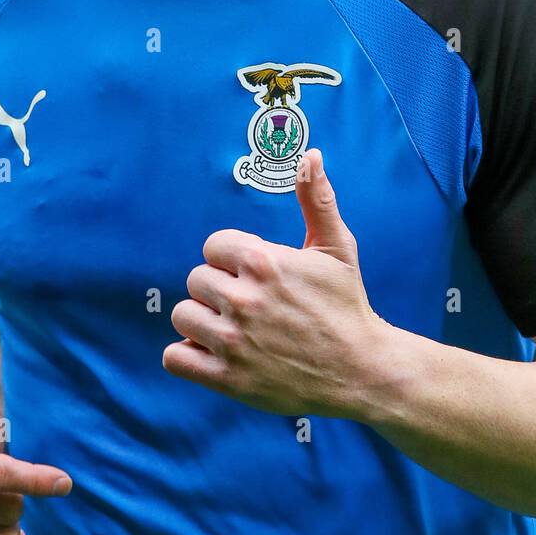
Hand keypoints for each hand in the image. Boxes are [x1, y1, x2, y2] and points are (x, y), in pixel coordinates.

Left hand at [164, 149, 388, 416]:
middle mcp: (243, 300)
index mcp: (263, 262)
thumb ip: (317, 199)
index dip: (232, 259)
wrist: (360, 371)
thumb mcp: (337, 248)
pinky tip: (212, 351)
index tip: (253, 274)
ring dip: (202, 321)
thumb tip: (311, 155)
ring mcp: (233, 341)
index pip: (213, 246)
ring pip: (182, 316)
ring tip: (232, 327)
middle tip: (248, 303)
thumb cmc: (346, 305)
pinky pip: (175, 357)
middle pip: (196, 280)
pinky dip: (187, 355)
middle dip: (218, 289)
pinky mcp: (227, 379)